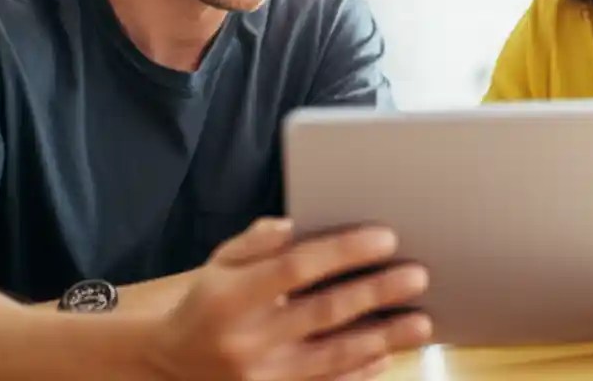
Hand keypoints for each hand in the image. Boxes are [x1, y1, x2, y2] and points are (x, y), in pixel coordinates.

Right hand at [146, 219, 431, 380]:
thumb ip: (258, 241)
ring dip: (382, 339)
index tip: (386, 238)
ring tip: (420, 323)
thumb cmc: (210, 301)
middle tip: (418, 276)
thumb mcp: (221, 262)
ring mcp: (261, 376)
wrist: (171, 362)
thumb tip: (298, 226)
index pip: (295, 268)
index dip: (343, 252)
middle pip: (324, 313)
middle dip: (376, 293)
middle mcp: (246, 339)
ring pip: (333, 357)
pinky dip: (360, 372)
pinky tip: (387, 355)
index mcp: (232, 296)